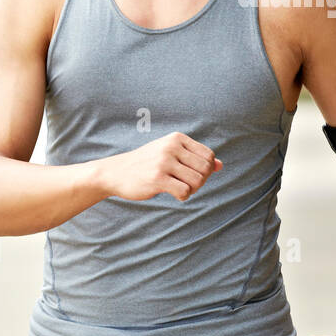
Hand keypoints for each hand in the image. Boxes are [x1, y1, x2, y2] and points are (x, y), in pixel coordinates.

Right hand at [102, 131, 223, 201]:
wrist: (115, 172)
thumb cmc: (146, 164)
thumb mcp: (170, 155)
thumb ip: (195, 158)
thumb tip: (220, 166)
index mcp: (176, 138)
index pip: (208, 156)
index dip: (205, 169)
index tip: (191, 174)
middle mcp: (171, 147)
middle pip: (205, 169)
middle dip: (200, 181)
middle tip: (187, 185)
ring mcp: (163, 162)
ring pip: (197, 181)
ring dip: (192, 190)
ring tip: (180, 188)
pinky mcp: (157, 179)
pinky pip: (185, 192)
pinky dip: (183, 196)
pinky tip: (173, 193)